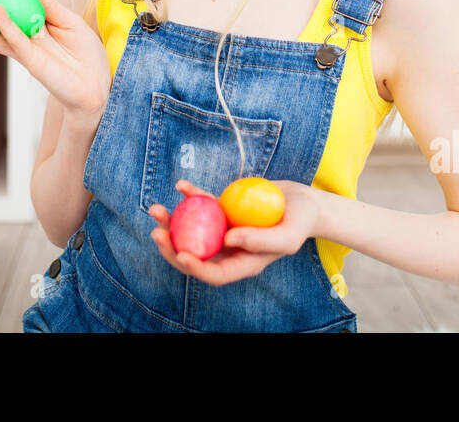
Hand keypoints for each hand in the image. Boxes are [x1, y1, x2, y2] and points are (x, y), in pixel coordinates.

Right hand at [0, 0, 110, 119]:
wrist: (99, 83)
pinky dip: (4, 24)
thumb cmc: (86, 53)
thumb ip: (47, 3)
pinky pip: (12, 41)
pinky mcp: (30, 62)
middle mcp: (19, 38)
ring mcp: (22, 51)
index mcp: (28, 25)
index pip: (3, 3)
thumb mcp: (68, 20)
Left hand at [147, 179, 320, 285]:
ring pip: (190, 230)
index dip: (195, 268)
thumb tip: (227, 240)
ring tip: (155, 209)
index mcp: (243, 263)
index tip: (180, 254)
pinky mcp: (222, 209)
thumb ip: (261, 241)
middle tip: (157, 232)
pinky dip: (190, 195)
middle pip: (194, 254)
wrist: (303, 201)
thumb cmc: (300, 221)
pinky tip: (181, 185)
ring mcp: (223, 229)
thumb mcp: (288, 235)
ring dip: (170, 221)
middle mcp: (228, 250)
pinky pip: (202, 205)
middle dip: (170, 247)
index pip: (214, 273)